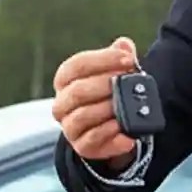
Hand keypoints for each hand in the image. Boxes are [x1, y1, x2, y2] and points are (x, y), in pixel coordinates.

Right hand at [53, 37, 139, 163]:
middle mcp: (61, 103)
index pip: (78, 65)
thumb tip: (124, 45)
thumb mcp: (113, 71)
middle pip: (78, 91)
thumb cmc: (108, 92)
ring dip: (108, 108)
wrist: (110, 125)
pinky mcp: (81, 146)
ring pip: (83, 116)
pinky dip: (111, 133)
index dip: (104, 60)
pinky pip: (92, 140)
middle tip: (129, 82)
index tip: (129, 60)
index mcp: (65, 79)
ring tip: (127, 104)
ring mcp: (69, 126)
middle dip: (106, 85)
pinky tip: (125, 128)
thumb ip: (119, 56)